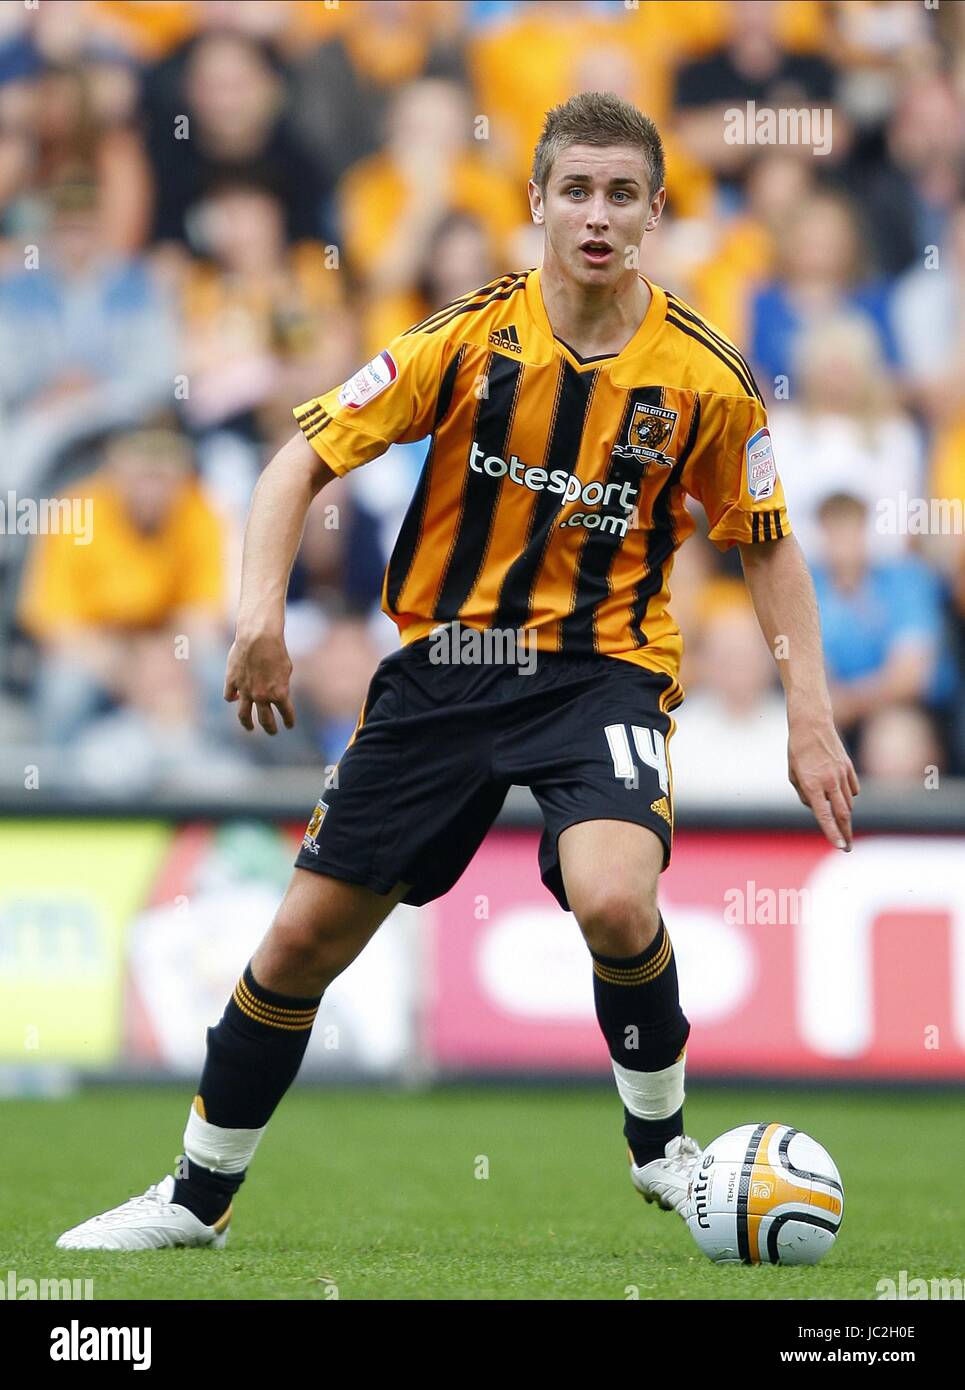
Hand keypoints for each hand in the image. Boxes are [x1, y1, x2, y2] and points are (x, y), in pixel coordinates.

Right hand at [224, 629, 294, 734]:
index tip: (289, 725)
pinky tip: (236, 699)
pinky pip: (230, 696)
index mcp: (279, 694)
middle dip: (270, 728)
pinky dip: (233, 699)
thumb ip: (281, 684)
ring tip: (250, 727)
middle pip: (266, 720)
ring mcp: (245, 691)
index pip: (286, 713)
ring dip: (248, 724)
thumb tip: (275, 693)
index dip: (289, 721)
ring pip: (244, 715)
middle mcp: (262, 697)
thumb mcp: (286, 670)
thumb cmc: (276, 650)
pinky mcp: (232, 682)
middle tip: (272, 732)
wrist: (258, 637)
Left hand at [788, 716, 859, 849]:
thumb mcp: (793, 775)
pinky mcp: (849, 767)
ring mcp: (841, 774)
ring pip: (848, 803)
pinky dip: (848, 797)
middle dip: (846, 834)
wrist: (811, 724)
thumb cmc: (797, 751)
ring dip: (844, 815)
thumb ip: (805, 796)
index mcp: (811, 784)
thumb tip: (820, 809)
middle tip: (847, 847)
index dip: (832, 833)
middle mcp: (829, 781)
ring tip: (840, 822)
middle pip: (843, 814)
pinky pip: (853, 790)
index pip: (824, 815)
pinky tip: (841, 795)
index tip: (840, 846)